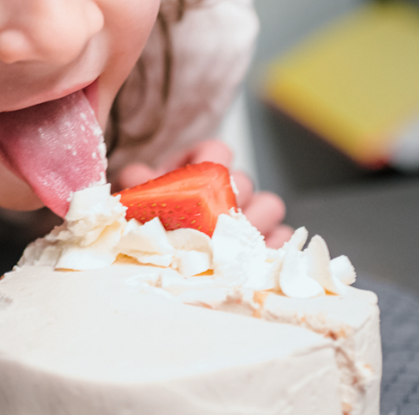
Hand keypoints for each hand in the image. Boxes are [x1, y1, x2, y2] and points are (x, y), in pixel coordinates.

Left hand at [115, 139, 292, 245]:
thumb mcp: (137, 199)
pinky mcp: (263, 243)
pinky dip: (271, 246)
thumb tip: (140, 176)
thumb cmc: (150, 221)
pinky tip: (248, 259)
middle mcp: (230, 187)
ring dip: (250, 224)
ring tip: (225, 245)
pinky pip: (281, 238)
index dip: (207, 162)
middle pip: (244, 181)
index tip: (192, 181)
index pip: (217, 151)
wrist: (158, 256)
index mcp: (201, 169)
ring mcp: (251, 214)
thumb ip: (137, 184)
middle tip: (206, 223)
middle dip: (226, 202)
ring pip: (269, 205)